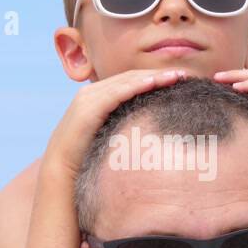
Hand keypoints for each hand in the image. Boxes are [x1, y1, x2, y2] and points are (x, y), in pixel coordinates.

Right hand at [45, 68, 186, 178]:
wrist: (61, 173)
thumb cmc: (86, 161)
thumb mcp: (110, 139)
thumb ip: (124, 130)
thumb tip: (148, 137)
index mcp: (97, 98)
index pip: (131, 82)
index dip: (155, 78)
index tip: (179, 80)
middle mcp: (92, 93)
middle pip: (131, 77)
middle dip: (159, 74)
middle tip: (186, 74)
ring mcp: (88, 98)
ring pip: (126, 80)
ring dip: (153, 77)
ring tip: (177, 75)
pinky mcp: (88, 107)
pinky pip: (117, 92)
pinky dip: (137, 85)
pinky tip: (155, 82)